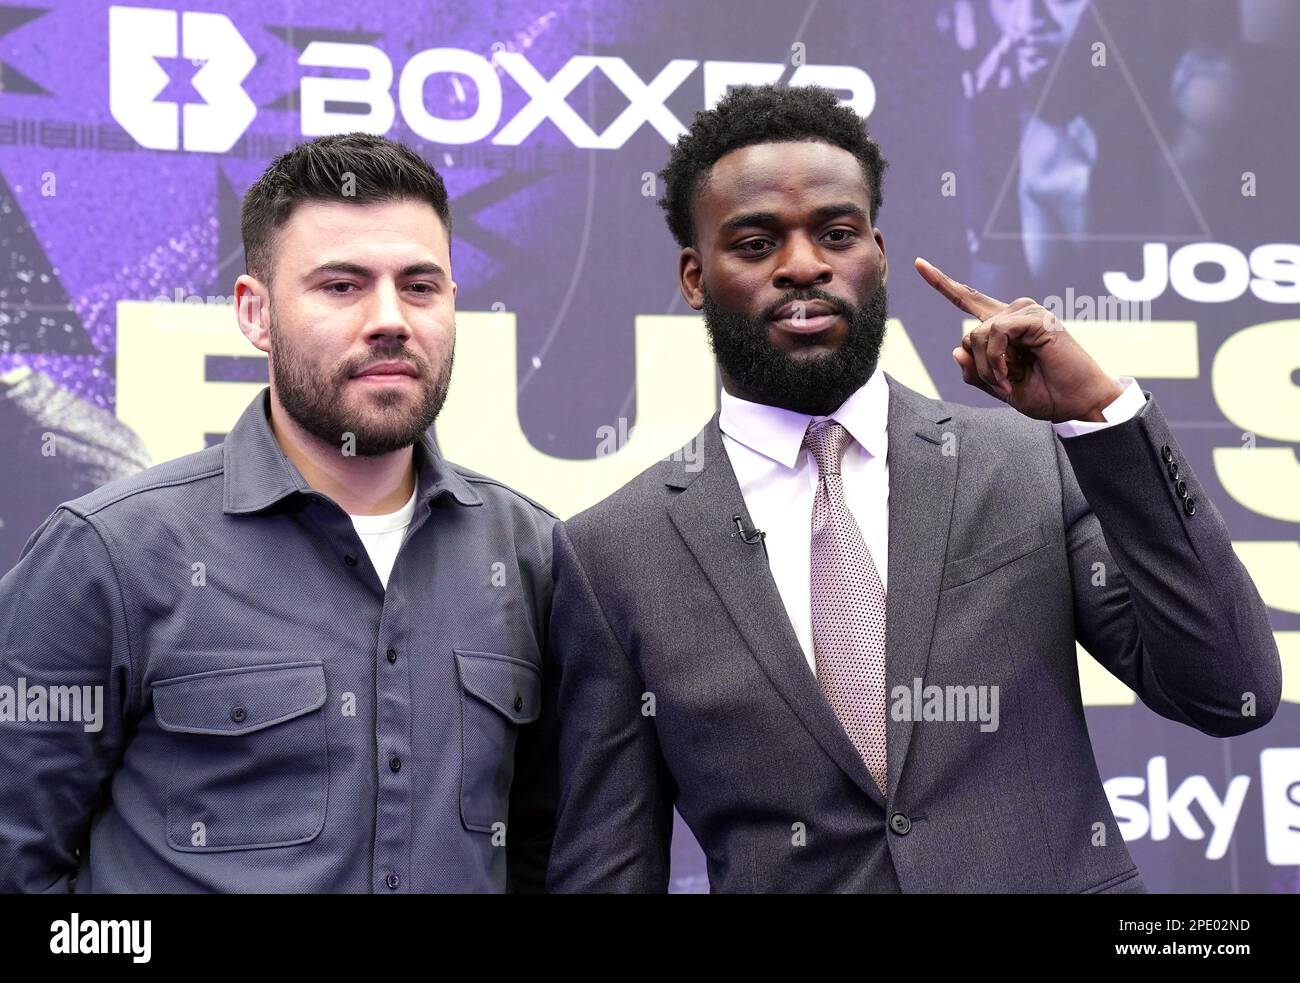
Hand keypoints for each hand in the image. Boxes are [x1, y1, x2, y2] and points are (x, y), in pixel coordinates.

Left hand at [915, 257, 1123, 423]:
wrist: (1079, 403)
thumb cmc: (1046, 394)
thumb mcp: (999, 387)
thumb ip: (975, 372)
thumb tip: (955, 351)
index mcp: (1005, 327)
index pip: (968, 300)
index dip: (942, 283)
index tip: (918, 264)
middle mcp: (1015, 313)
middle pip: (970, 332)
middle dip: (978, 367)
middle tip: (1001, 387)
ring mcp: (1027, 312)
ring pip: (979, 334)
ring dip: (987, 367)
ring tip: (1007, 383)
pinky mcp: (1036, 318)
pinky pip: (996, 333)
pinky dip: (995, 359)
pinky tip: (1008, 375)